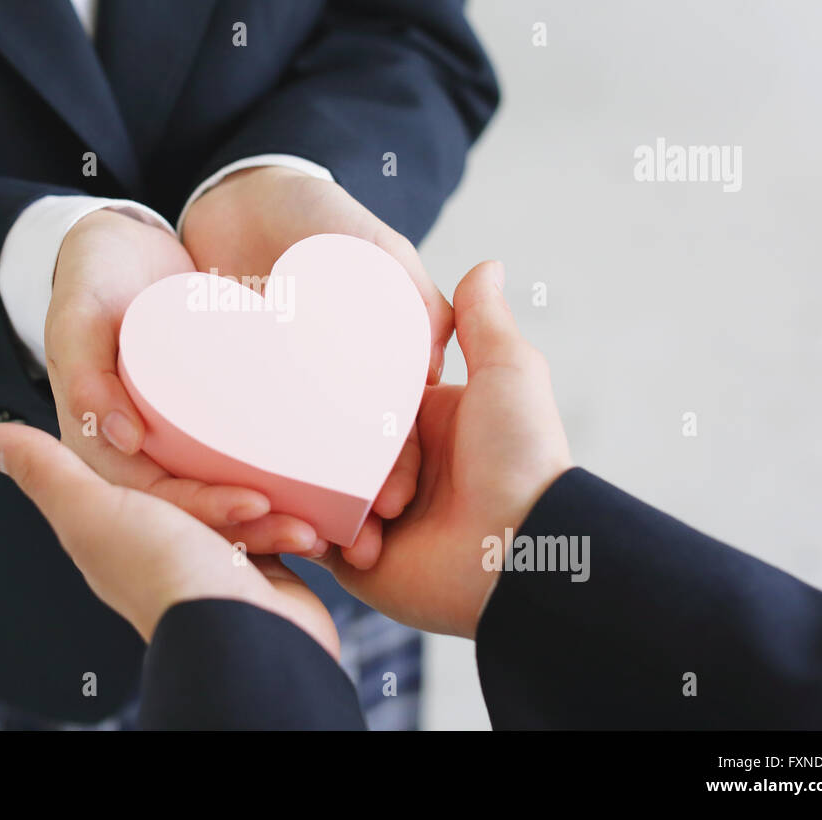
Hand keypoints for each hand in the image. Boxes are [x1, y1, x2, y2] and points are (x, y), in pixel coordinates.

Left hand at [0, 422, 338, 657]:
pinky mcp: (262, 578)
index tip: (180, 431)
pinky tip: (306, 523)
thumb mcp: (92, 510)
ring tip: (276, 500)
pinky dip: (293, 527)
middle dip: (223, 476)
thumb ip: (45, 470)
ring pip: (244, 505)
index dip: (161, 451)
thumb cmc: (167, 579)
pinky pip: (279, 534)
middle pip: (196, 484)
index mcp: (118, 532)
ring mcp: (215, 566)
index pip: (139, 470)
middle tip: (241, 471)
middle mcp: (165, 549)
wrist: (246, 638)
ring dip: (264, 501)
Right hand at [45, 209, 322, 554]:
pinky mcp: (215, 417)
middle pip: (204, 513)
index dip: (206, 511)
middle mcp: (149, 454)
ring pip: (233, 492)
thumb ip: (86, 370)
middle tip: (315, 535)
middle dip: (259, 531)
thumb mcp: (76, 319)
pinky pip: (251, 457)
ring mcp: (185, 438)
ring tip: (335, 529)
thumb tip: (124, 438)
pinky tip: (337, 492)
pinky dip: (289, 479)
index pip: (159, 499)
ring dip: (281, 520)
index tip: (255, 507)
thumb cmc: (92, 279)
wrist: (122, 246)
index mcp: (107, 448)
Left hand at [180, 167, 448, 562]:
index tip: (394, 504)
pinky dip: (232, 467)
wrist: (238, 192)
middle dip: (348, 505)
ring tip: (294, 531)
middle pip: (338, 461)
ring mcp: (270, 395)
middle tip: (351, 539)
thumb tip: (434, 357)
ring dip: (294, 500)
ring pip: (284, 462)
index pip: (389, 436)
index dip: (395, 472)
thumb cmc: (318, 215)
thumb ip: (412, 295)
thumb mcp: (375, 249)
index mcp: (370, 373)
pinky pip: (224, 439)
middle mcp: (322, 394)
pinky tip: (237, 497)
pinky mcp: (219, 392)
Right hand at [322, 260, 572, 637]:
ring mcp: (373, 516)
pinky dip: (301, 527)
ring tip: (318, 484)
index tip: (323, 377)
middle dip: (328, 445)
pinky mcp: (357, 559)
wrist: (520, 554)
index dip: (346, 388)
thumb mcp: (509, 374)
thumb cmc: (520, 460)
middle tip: (328, 445)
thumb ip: (485, 321)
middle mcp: (396, 468)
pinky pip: (310, 537)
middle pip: (333, 440)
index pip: (363, 393)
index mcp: (424, 424)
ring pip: (313, 485)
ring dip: (311, 485)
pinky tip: (302, 518)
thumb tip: (487, 262)